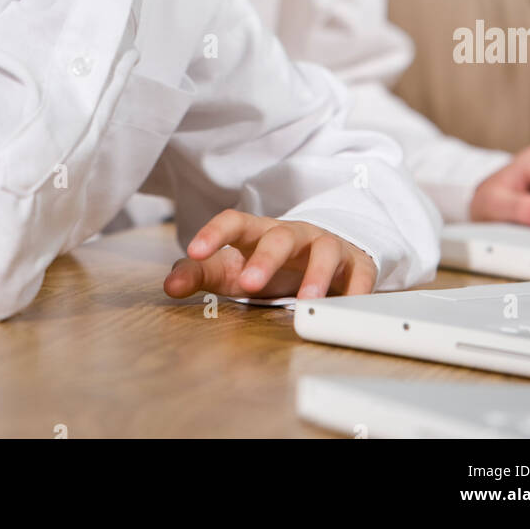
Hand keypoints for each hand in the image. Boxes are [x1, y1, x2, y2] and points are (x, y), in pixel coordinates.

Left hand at [163, 209, 377, 300]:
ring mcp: (327, 246)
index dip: (214, 234)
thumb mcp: (233, 270)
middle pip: (280, 236)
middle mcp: (294, 234)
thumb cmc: (270, 264)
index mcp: (259, 232)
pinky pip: (360, 275)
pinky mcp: (356, 265)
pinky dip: (355, 291)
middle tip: (250, 285)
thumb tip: (169, 286)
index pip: (235, 221)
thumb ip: (199, 274)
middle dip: (266, 259)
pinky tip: (346, 308)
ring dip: (316, 275)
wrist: (325, 256)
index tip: (194, 252)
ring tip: (306, 302)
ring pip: (325, 251)